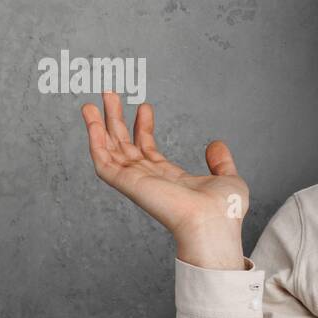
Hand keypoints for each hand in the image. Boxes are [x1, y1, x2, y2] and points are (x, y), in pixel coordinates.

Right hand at [81, 90, 248, 268]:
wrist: (215, 222)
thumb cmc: (224, 210)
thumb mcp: (227, 178)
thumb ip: (221, 162)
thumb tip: (216, 144)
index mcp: (170, 179)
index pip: (149, 150)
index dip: (144, 127)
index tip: (144, 107)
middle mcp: (150, 180)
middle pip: (124, 146)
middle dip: (116, 121)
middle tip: (110, 95)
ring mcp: (137, 181)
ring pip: (109, 151)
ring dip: (98, 127)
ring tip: (90, 103)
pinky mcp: (128, 183)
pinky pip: (103, 162)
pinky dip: (94, 142)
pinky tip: (92, 123)